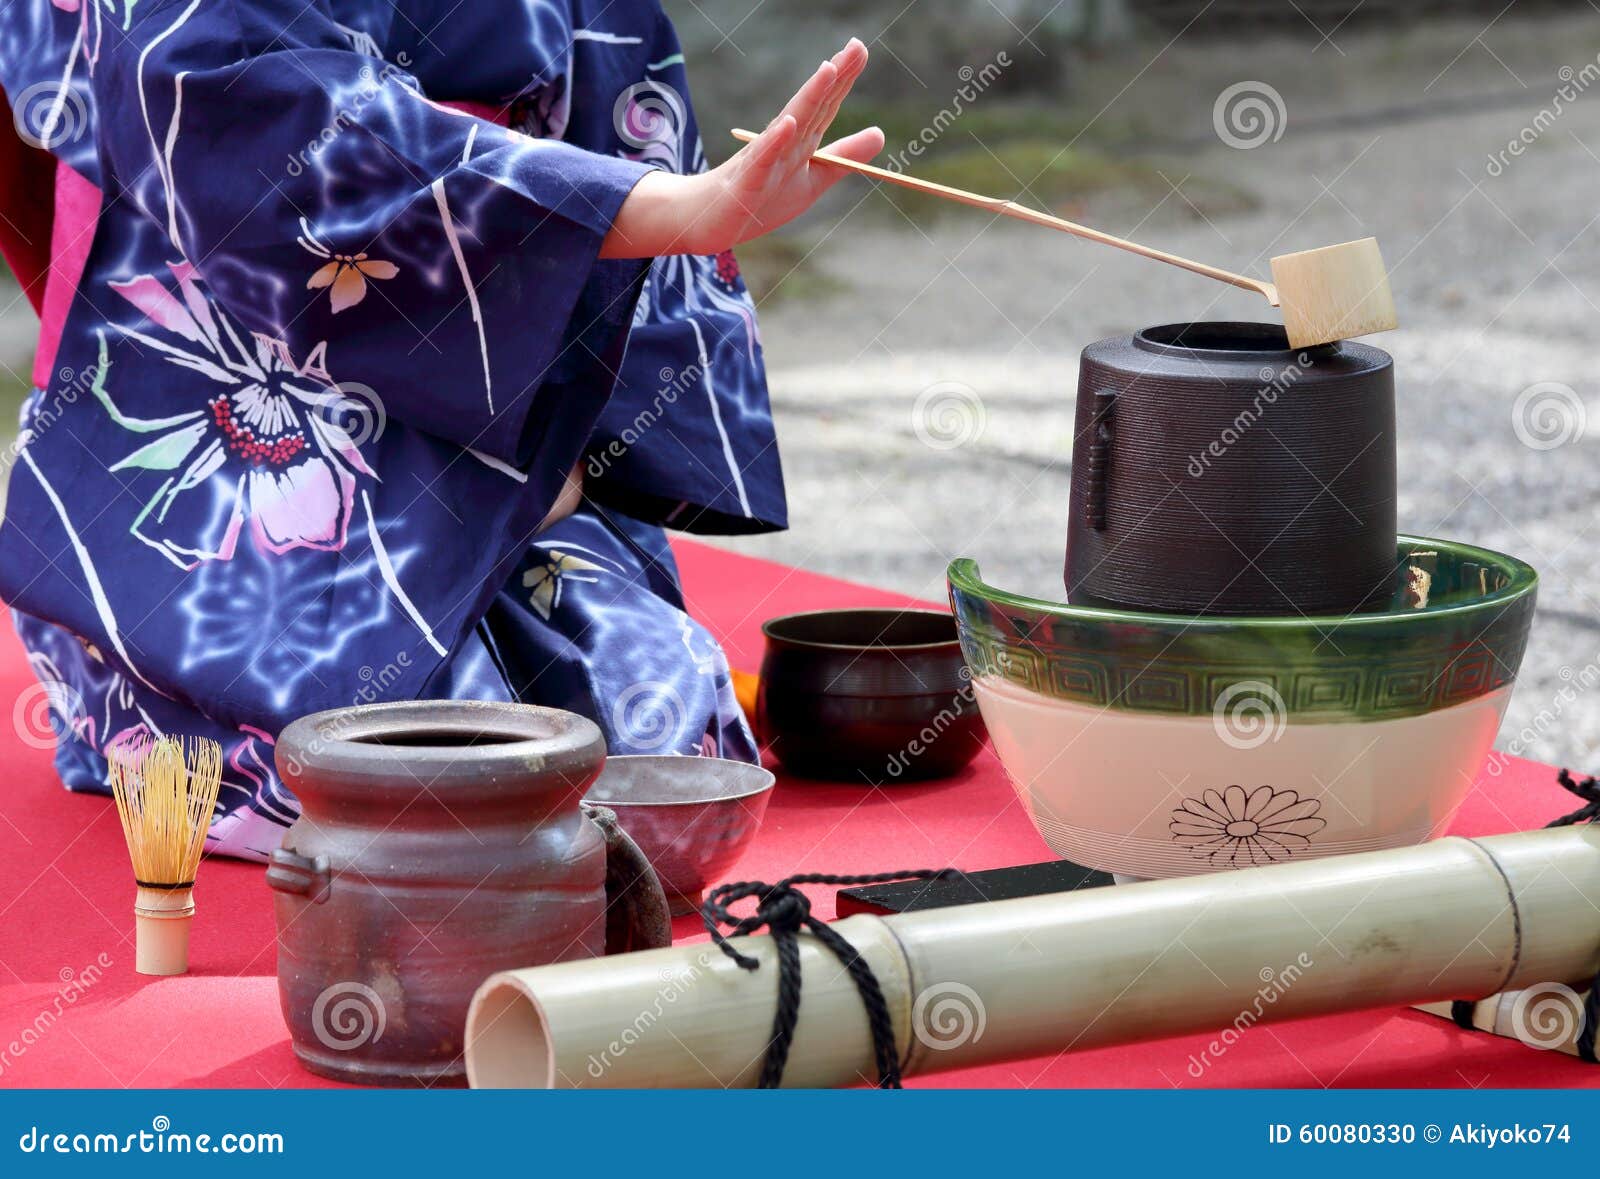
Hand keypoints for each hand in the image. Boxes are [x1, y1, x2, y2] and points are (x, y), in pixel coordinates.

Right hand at [600, 38, 883, 258]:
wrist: (714, 221)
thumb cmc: (763, 198)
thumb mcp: (813, 178)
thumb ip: (844, 156)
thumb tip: (880, 133)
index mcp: (800, 140)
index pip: (826, 104)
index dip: (844, 78)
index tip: (860, 48)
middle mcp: (784, 142)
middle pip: (813, 105)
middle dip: (834, 76)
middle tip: (855, 45)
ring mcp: (764, 159)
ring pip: (790, 125)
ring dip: (809, 97)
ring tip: (828, 70)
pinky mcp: (747, 181)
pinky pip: (762, 160)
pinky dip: (775, 142)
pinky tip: (789, 124)